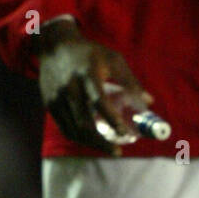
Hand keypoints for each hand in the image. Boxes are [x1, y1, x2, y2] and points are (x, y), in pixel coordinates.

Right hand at [37, 21, 151, 155]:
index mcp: (87, 74)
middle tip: (118, 151)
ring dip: (92, 143)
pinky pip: (65, 128)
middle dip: (102, 142)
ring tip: (109, 148)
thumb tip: (148, 103)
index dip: (112, 119)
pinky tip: (93, 141)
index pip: (99, 101)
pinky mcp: (50, 104)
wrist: (55, 46)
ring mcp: (57, 97)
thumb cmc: (90, 53)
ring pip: (74, 129)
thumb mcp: (113, 60)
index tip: (126, 132)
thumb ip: (130, 82)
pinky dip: (80, 138)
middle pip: (84, 122)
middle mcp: (69, 87)